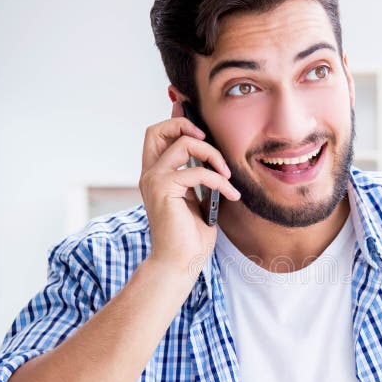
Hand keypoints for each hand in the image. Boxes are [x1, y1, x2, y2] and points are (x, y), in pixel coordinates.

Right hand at [139, 101, 240, 279]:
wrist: (181, 262)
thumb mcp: (199, 199)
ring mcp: (153, 180)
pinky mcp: (163, 189)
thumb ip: (200, 178)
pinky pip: (197, 171)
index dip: (175, 120)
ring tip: (227, 175)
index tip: (197, 119)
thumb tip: (215, 158)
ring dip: (212, 155)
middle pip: (157, 129)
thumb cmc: (191, 236)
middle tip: (207, 141)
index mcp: (156, 175)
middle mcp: (150, 174)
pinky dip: (219, 180)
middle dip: (184, 125)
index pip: (157, 136)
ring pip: (182, 144)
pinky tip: (231, 195)